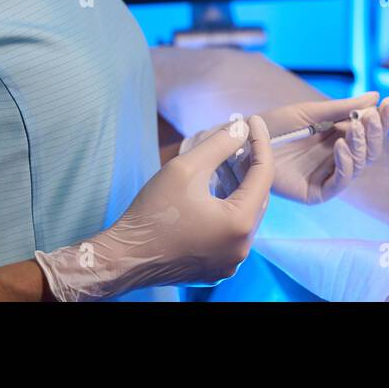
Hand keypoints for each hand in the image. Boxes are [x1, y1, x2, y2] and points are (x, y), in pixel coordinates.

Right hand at [33, 115, 273, 300]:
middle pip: (258, 196)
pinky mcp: (216, 268)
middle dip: (249, 165)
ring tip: (225, 161)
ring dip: (239, 187)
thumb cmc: (153, 212)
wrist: (124, 258)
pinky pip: (231, 232)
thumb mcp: (185, 168)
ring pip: (245, 215)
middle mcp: (241, 248)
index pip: (264, 175)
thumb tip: (241, 129)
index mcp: (239, 224)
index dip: (260, 143)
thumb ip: (218, 145)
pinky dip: (228, 208)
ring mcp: (230, 261)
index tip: (254, 120)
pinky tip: (214, 190)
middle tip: (238, 139)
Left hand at [182, 94, 388, 204]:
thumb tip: (376, 96)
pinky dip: (345, 165)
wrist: (244, 142)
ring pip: (359, 165)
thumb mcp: (310, 112)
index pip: (368, 131)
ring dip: (360, 145)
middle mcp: (337, 157)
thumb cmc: (273, 125)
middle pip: (369, 149)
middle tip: (373, 116)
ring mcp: (328, 176)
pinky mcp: (316, 193)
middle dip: (375, 132)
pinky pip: (339, 182)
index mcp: (337, 136)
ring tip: (354, 128)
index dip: (382, 119)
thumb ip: (342, 108)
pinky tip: (341, 147)